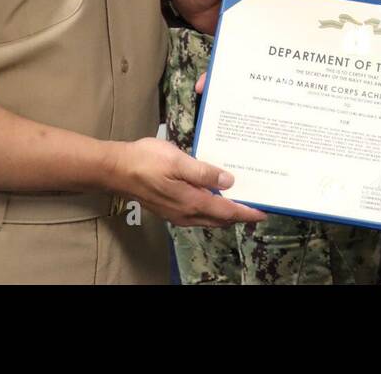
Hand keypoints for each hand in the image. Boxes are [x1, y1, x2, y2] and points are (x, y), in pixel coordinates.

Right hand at [110, 137, 267, 227]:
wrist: (116, 169)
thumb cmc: (146, 161)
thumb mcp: (178, 160)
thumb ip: (204, 172)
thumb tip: (229, 182)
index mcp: (191, 202)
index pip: (227, 212)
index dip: (247, 212)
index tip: (264, 212)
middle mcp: (186, 213)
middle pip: (220, 219)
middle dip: (239, 214)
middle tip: (257, 204)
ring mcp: (177, 213)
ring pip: (209, 218)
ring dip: (226, 212)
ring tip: (240, 199)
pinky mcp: (170, 208)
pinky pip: (198, 213)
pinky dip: (211, 208)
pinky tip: (213, 194)